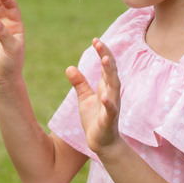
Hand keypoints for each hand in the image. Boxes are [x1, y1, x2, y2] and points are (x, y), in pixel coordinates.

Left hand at [66, 38, 123, 153]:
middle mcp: (112, 94)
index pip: (107, 66)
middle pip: (111, 71)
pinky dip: (108, 103)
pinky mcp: (109, 120)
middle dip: (107, 57)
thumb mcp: (84, 98)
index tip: (96, 40)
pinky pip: (111, 110)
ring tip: (105, 60)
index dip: (103, 52)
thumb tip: (69, 67)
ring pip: (114, 87)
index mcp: (106, 87)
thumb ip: (79, 83)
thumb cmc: (95, 119)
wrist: (102, 143)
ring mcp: (112, 106)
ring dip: (110, 73)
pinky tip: (104, 96)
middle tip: (99, 43)